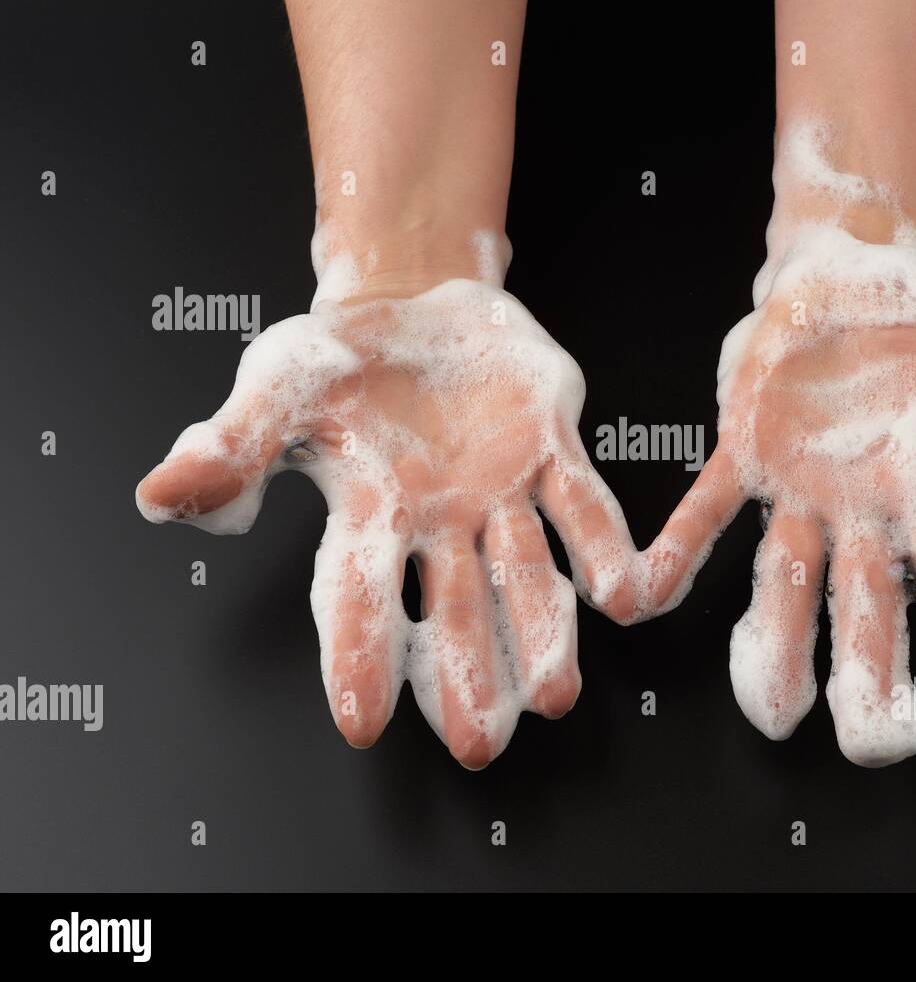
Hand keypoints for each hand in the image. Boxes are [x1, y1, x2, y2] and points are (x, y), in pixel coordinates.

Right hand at [136, 281, 637, 768]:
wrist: (413, 302)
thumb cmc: (340, 358)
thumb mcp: (277, 387)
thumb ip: (231, 445)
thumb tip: (160, 498)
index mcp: (371, 512)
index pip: (358, 596)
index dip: (357, 656)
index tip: (361, 721)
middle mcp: (441, 521)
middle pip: (453, 608)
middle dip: (465, 674)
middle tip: (477, 744)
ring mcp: (502, 491)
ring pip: (526, 573)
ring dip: (543, 633)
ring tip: (556, 694)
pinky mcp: (552, 449)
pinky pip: (583, 504)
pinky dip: (601, 545)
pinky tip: (623, 594)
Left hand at [642, 226, 915, 765]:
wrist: (844, 275)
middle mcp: (863, 508)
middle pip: (870, 604)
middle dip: (872, 671)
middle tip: (874, 743)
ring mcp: (798, 489)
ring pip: (786, 578)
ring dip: (778, 639)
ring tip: (773, 708)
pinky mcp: (741, 456)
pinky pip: (705, 509)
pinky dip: (677, 551)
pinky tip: (641, 599)